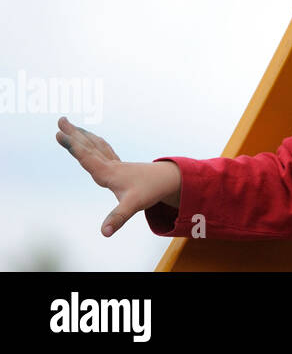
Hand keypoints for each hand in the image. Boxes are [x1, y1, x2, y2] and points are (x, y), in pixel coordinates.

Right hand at [55, 116, 181, 236]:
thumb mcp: (134, 206)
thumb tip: (104, 233)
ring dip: (82, 136)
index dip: (73, 147)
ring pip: (96, 146)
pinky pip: (103, 149)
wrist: (170, 180)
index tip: (59, 134)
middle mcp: (110, 165)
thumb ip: (118, 218)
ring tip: (70, 126)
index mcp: (109, 173)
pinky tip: (91, 140)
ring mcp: (115, 164)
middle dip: (74, 135)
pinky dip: (93, 143)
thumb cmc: (151, 191)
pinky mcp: (119, 166)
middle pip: (89, 147)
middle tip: (61, 120)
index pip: (87, 157)